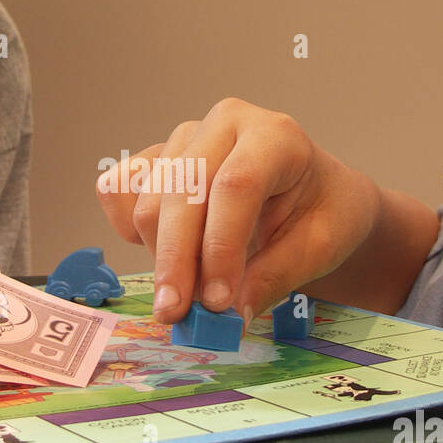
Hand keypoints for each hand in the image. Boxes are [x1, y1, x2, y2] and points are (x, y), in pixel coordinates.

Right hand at [96, 98, 379, 324]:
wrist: (313, 193)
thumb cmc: (323, 213)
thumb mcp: (319, 248)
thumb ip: (273, 278)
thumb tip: (227, 318)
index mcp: (275, 136)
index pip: (236, 185)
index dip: (220, 246)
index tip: (216, 302)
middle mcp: (224, 125)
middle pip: (182, 191)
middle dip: (176, 261)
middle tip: (177, 315)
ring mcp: (184, 138)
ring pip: (148, 200)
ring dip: (161, 256)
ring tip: (191, 291)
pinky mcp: (156, 157)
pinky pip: (120, 191)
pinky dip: (131, 230)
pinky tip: (164, 251)